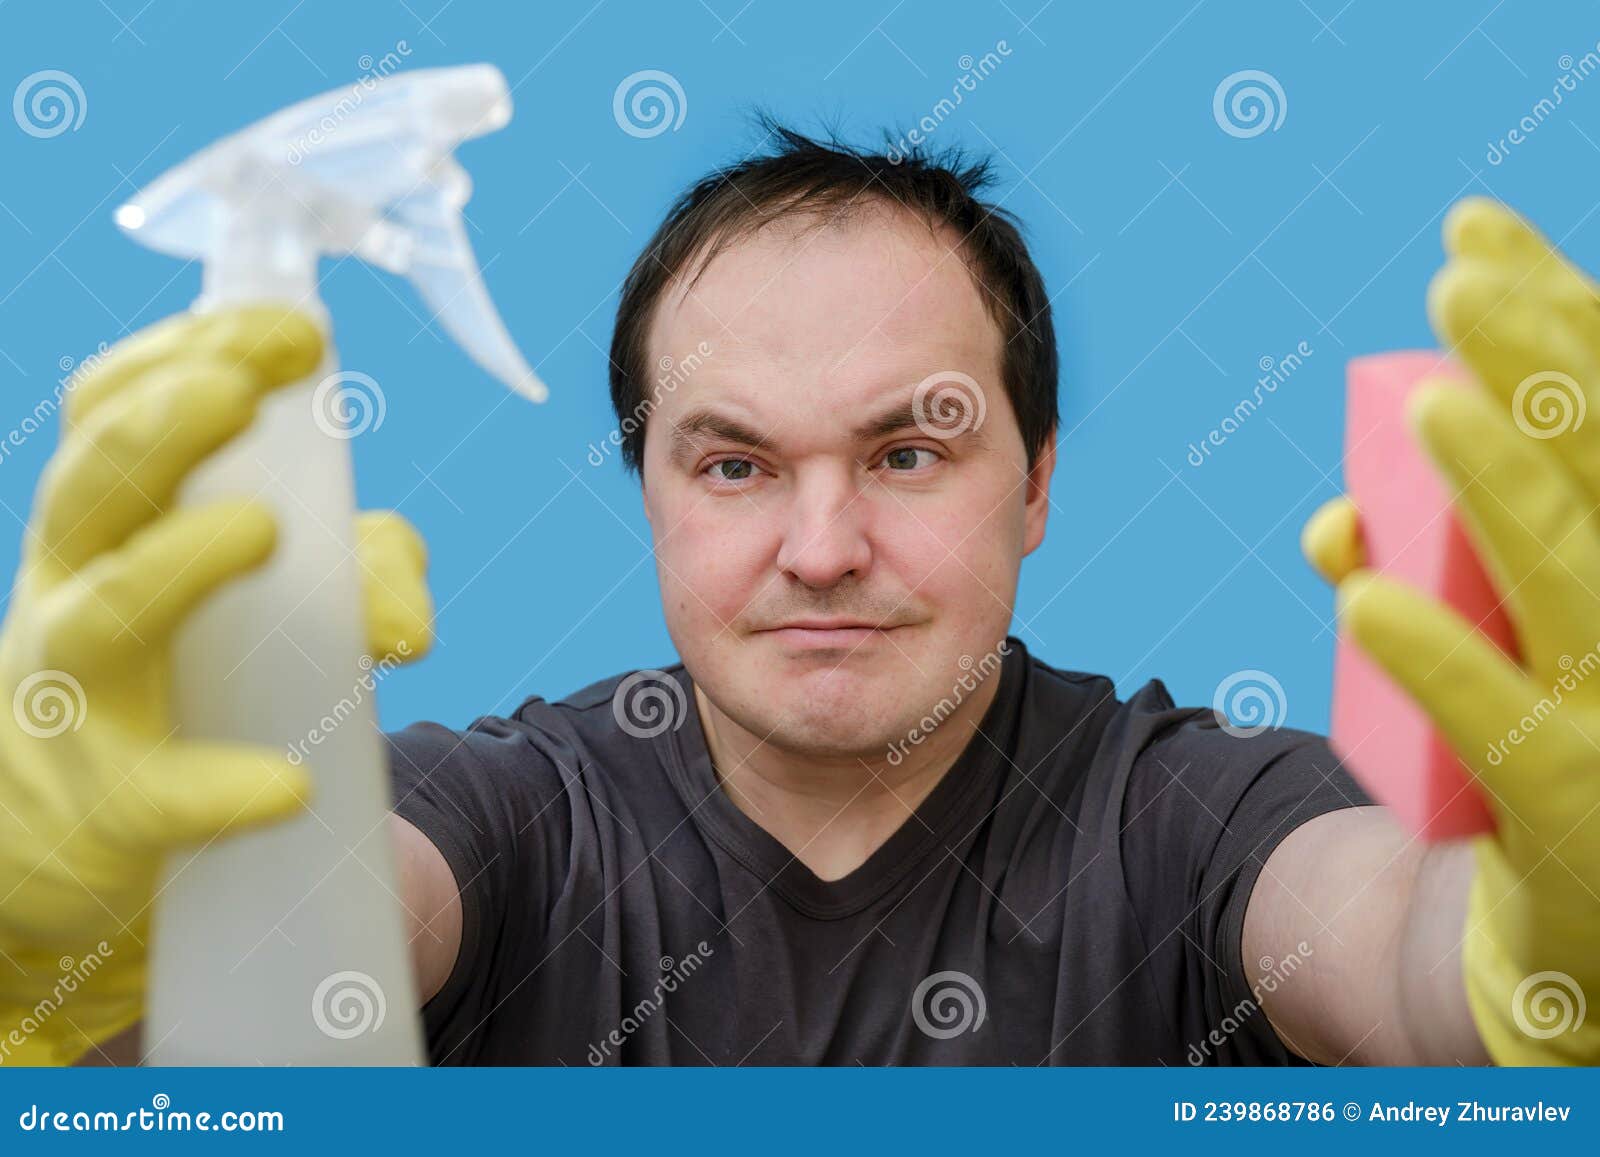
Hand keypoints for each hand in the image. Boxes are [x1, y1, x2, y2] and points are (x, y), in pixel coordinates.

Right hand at [0, 306, 432, 1065]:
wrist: (65, 829)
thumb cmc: (182, 672)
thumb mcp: (259, 600)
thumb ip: (355, 574)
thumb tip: (408, 617)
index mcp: (108, 521)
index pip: (112, 410)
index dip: (186, 354)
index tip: (291, 329)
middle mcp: (72, 588)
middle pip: (91, 488)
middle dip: (160, 429)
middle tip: (236, 391)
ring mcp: (77, 696)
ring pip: (102, 616)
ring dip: (176, 564)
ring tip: (260, 530)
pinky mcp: (106, 807)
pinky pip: (155, 793)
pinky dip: (220, 786)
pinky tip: (285, 784)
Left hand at [1303, 198, 1599, 1063]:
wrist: (1593, 940)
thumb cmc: (1545, 754)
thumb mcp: (1502, 642)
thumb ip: (1435, 567)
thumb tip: (1338, 523)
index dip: (1554, 318)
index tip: (1474, 230)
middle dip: (1540, 365)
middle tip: (1457, 276)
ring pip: (1574, 580)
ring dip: (1503, 487)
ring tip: (1428, 403)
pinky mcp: (1576, 812)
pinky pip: (1502, 726)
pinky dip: (1437, 658)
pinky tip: (1362, 597)